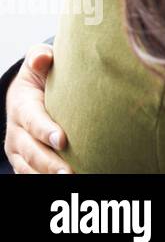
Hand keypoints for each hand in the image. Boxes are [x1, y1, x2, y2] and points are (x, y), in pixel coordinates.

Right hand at [3, 44, 70, 173]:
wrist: (29, 94)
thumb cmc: (42, 76)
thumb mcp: (38, 63)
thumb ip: (40, 58)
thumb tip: (42, 57)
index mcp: (22, 106)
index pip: (33, 120)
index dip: (45, 131)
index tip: (62, 140)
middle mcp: (16, 131)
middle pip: (31, 151)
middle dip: (49, 163)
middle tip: (70, 171)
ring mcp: (18, 149)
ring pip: (29, 168)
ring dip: (48, 176)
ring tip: (71, 181)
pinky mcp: (23, 161)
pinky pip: (30, 175)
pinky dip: (44, 181)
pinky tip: (65, 184)